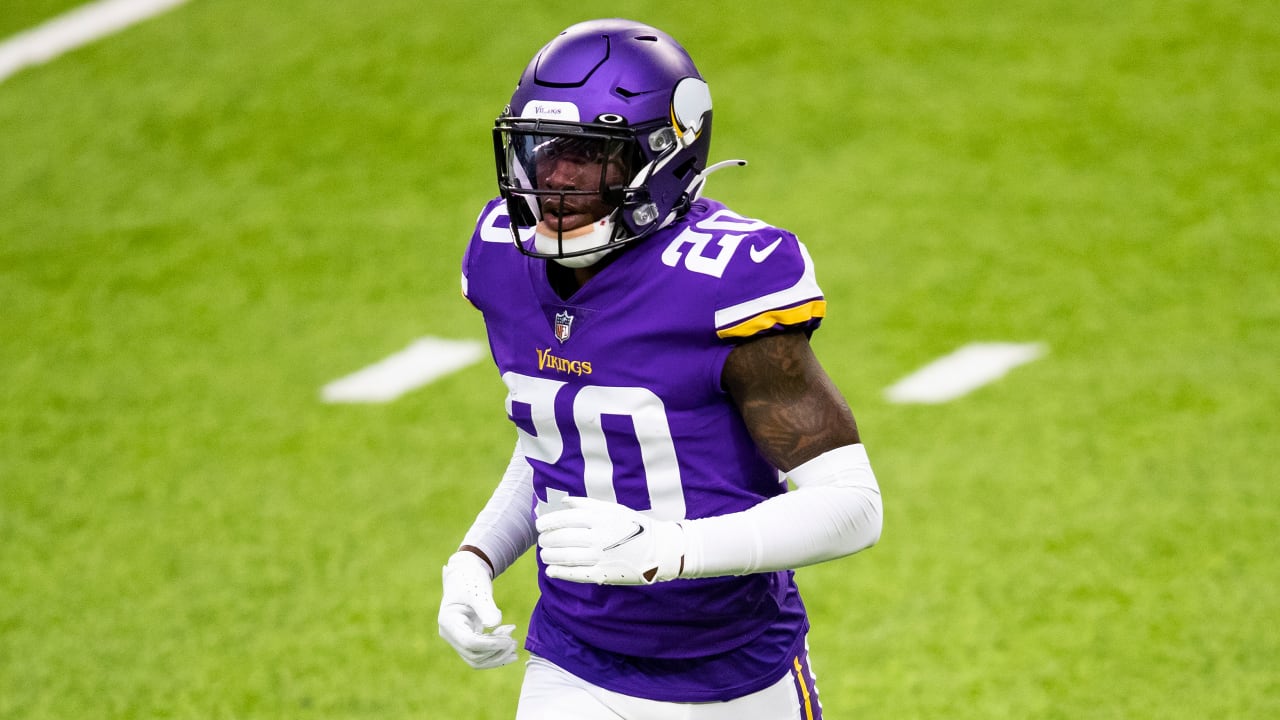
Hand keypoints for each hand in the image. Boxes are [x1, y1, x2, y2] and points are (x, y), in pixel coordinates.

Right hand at [438, 551, 517, 668]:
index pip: (470, 642)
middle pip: (473, 656)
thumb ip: (486, 607)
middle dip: (496, 652)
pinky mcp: (466, 638)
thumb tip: (494, 624)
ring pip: (477, 659)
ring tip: (514, 643)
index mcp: (448, 621)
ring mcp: (457, 637)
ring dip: (497, 655)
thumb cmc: (470, 577)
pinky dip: (496, 651)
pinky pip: (480, 653)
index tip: (510, 639)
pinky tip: (509, 640)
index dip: (491, 645)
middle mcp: (449, 633)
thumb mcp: (478, 590)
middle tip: (514, 641)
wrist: (466, 572)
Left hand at [536, 496, 684, 584]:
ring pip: (565, 556)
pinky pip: (576, 574)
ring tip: (545, 554)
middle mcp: (599, 537)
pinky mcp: (604, 574)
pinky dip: (560, 572)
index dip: (547, 522)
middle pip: (562, 538)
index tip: (540, 525)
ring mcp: (601, 557)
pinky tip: (551, 570)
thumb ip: (586, 504)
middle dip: (546, 539)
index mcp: (600, 518)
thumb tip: (562, 502)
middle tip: (542, 540)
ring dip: (549, 555)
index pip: (564, 519)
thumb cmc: (633, 526)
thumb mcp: (613, 509)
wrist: (660, 549)